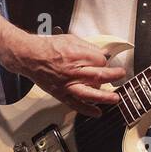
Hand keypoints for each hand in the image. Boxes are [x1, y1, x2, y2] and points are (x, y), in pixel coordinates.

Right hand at [9, 34, 125, 116]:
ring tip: (115, 98)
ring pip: (90, 92)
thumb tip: (102, 52)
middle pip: (99, 75)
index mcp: (75, 55)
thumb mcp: (70, 39)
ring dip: (105, 96)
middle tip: (121, 75)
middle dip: (113, 76)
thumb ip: (88, 47)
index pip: (99, 60)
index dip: (105, 61)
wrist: (29, 56)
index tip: (105, 61)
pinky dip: (87, 109)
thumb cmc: (47, 47)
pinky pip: (75, 104)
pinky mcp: (61, 93)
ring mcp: (67, 83)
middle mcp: (73, 70)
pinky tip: (97, 113)